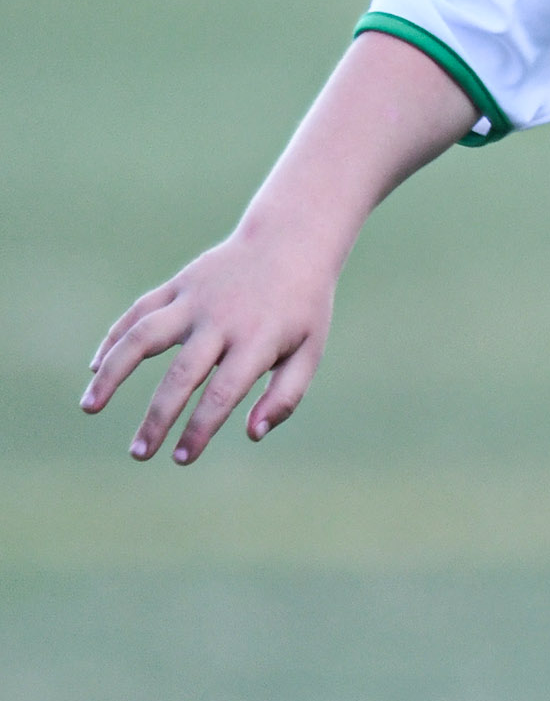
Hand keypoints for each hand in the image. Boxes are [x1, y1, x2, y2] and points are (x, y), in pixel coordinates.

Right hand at [81, 221, 345, 465]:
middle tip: (139, 453)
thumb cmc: (302, 309)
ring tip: (89, 407)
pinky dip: (114, 338)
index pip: (223, 394)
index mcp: (258, 341)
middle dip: (157, 417)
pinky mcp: (178, 284)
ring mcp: (195, 299)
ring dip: (112, 373)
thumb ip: (286, 396)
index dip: (200, 429)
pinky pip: (138, 312)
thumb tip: (252, 434)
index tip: (181, 458)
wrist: (290, 242)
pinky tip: (97, 368)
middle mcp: (221, 320)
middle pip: (181, 375)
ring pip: (142, 337)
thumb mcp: (309, 352)